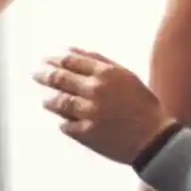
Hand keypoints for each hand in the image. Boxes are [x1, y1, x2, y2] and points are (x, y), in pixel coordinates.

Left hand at [34, 48, 173, 163]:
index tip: (46, 60)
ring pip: (58, 102)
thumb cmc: (144, 106)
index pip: (71, 62)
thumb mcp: (126, 76)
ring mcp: (88, 113)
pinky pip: (66, 125)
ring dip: (49, 100)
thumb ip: (100, 62)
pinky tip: (63, 120)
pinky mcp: (85, 134)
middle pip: (60, 79)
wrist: (154, 139)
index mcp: (106, 74)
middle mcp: (94, 91)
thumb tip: (73, 51)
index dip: (55, 60)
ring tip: (46, 100)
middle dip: (45, 75)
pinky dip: (63, 121)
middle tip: (36, 75)